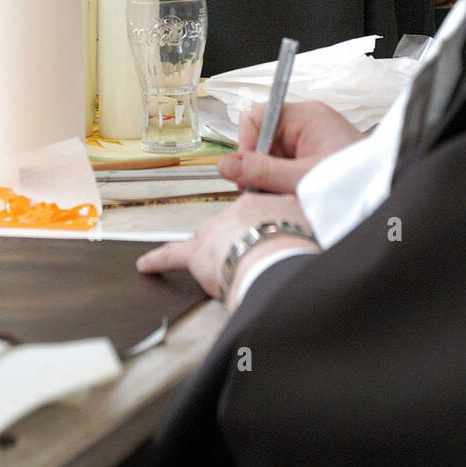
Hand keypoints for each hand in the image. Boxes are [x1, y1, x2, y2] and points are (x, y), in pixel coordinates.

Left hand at [136, 191, 316, 301]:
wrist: (277, 256)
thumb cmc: (297, 244)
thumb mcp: (311, 222)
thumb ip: (308, 220)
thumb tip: (319, 217)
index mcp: (262, 202)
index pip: (260, 213)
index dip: (266, 229)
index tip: (273, 237)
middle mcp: (235, 211)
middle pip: (234, 226)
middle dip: (243, 241)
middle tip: (258, 257)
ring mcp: (214, 231)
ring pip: (210, 240)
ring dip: (216, 252)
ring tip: (225, 263)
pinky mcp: (197, 254)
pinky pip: (172, 256)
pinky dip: (159, 260)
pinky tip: (146, 264)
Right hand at [218, 100, 362, 193]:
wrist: (387, 199)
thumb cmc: (355, 183)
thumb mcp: (302, 180)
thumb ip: (262, 172)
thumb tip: (224, 164)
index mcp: (306, 116)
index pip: (257, 116)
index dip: (247, 143)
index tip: (248, 172)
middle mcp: (307, 123)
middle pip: (261, 138)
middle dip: (258, 167)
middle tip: (265, 193)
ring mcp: (311, 141)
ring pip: (271, 156)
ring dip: (270, 179)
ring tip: (284, 199)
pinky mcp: (315, 157)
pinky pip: (285, 167)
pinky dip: (283, 184)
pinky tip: (292, 198)